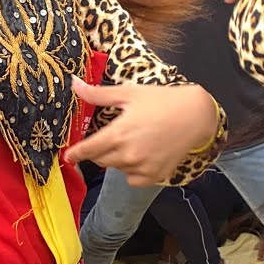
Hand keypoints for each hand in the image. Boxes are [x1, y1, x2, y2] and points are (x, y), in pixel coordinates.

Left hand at [65, 79, 218, 187]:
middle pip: (100, 160)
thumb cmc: (161, 101)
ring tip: (133, 141)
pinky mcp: (154, 176)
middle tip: (111, 137)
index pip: (87, 150)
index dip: (75, 154)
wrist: (195, 115)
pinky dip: (133, 170)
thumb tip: (74, 85)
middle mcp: (128, 155)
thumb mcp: (128, 93)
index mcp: (118, 134)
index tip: (68, 156)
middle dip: (99, 150)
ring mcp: (142, 168)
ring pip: (117, 168)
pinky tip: (142, 154)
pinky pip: (133, 178)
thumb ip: (98, 94)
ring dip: (117, 158)